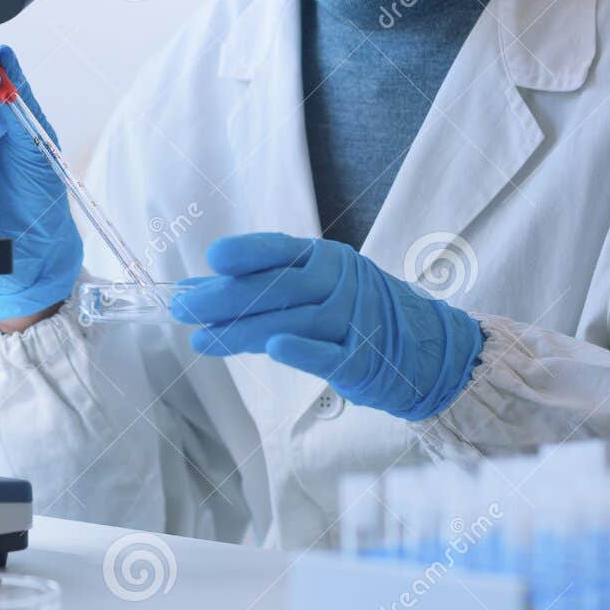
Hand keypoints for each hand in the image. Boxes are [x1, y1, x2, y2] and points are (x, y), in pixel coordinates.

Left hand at [173, 233, 484, 420]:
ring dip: (241, 331)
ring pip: (289, 322)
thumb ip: (264, 287)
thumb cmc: (357, 313)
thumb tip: (197, 290)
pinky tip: (270, 349)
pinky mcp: (363, 359)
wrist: (427, 349)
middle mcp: (341, 282)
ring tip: (201, 340)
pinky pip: (327, 354)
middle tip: (181, 308)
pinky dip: (300, 350)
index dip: (246, 253)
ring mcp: (353, 319)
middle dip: (223, 298)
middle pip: (274, 288)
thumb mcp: (317, 287)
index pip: (279, 250)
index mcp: (327, 259)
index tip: (211, 259)